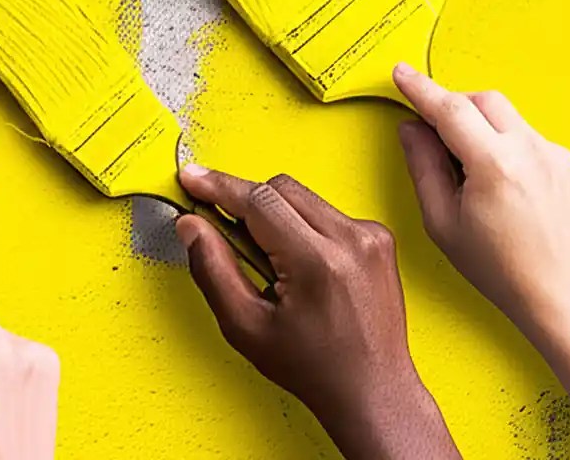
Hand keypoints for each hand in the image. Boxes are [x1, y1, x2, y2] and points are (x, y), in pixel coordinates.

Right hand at [176, 167, 458, 459]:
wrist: (373, 389)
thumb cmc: (314, 367)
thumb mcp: (245, 326)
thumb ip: (212, 269)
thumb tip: (192, 226)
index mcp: (318, 262)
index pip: (258, 200)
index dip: (217, 186)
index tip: (192, 179)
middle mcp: (351, 240)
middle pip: (279, 188)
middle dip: (245, 202)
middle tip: (226, 235)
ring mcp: (370, 236)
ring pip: (301, 196)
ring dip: (274, 215)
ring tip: (270, 263)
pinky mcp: (378, 238)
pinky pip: (323, 211)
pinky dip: (300, 225)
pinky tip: (297, 264)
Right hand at [394, 63, 569, 455]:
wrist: (560, 295)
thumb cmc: (499, 269)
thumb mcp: (442, 222)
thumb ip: (423, 167)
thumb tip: (411, 130)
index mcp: (496, 167)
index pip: (450, 109)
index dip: (420, 89)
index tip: (402, 74)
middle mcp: (532, 153)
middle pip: (483, 100)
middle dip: (453, 105)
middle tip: (431, 132)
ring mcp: (557, 156)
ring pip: (507, 117)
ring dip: (480, 127)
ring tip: (468, 170)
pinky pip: (528, 137)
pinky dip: (505, 146)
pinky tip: (498, 183)